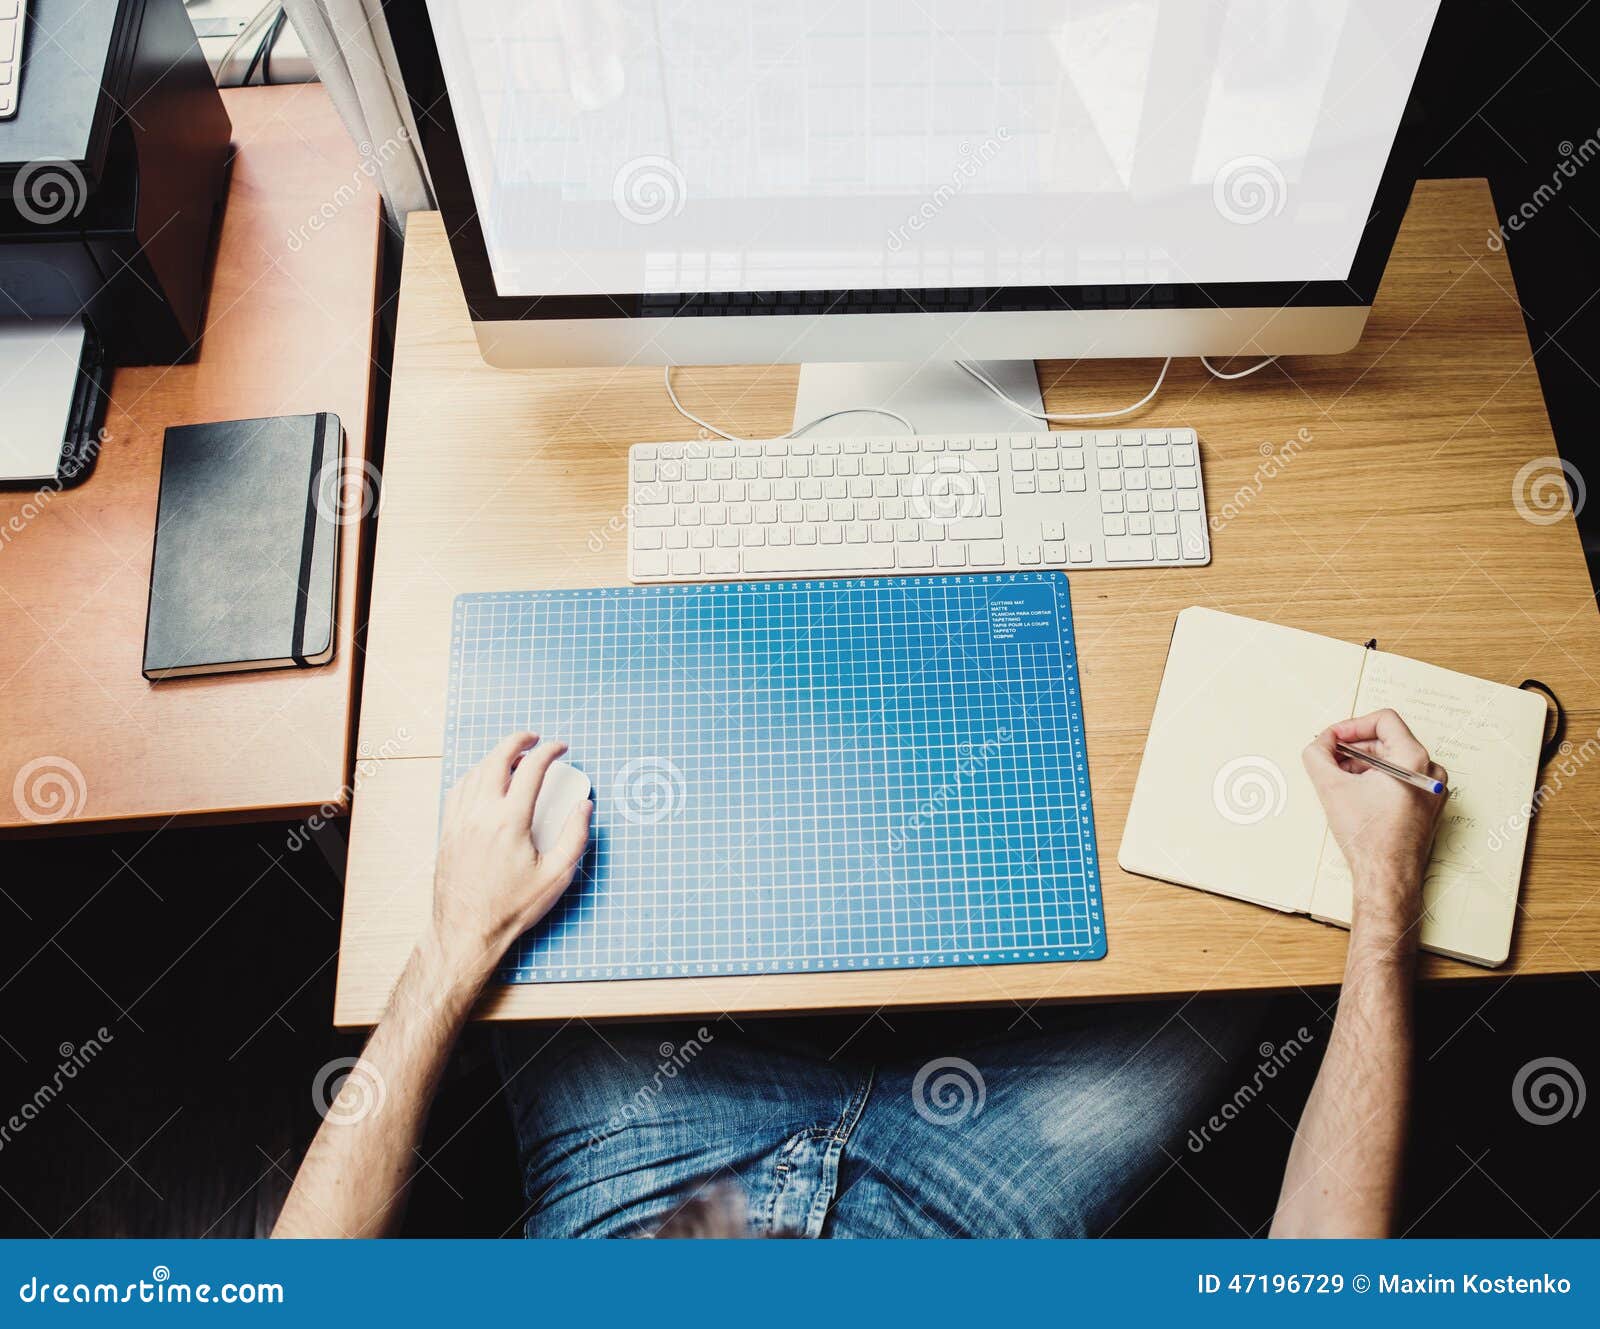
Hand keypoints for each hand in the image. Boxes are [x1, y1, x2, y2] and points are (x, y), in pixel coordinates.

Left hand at [426, 731, 592, 989]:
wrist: (467, 932)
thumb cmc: (513, 908)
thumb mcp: (557, 875)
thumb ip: (575, 836)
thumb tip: (584, 806)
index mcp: (510, 821)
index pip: (531, 769)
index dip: (549, 751)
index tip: (561, 748)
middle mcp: (481, 814)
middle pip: (496, 760)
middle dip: (517, 741)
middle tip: (533, 738)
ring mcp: (459, 822)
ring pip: (475, 773)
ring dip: (495, 757)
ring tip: (512, 757)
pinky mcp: (448, 833)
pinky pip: (457, 791)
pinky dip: (473, 776)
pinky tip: (483, 781)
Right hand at [1303, 709, 1446, 933]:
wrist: (1387, 876)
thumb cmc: (1368, 836)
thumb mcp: (1330, 786)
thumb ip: (1317, 753)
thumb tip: (1319, 741)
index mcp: (1414, 759)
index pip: (1384, 720)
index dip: (1351, 725)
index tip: (1332, 740)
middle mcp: (1430, 770)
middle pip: (1387, 740)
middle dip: (1353, 748)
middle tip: (1329, 760)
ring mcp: (1432, 788)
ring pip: (1392, 760)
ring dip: (1362, 764)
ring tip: (1340, 780)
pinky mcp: (1427, 804)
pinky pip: (1400, 779)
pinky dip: (1376, 779)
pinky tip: (1355, 795)